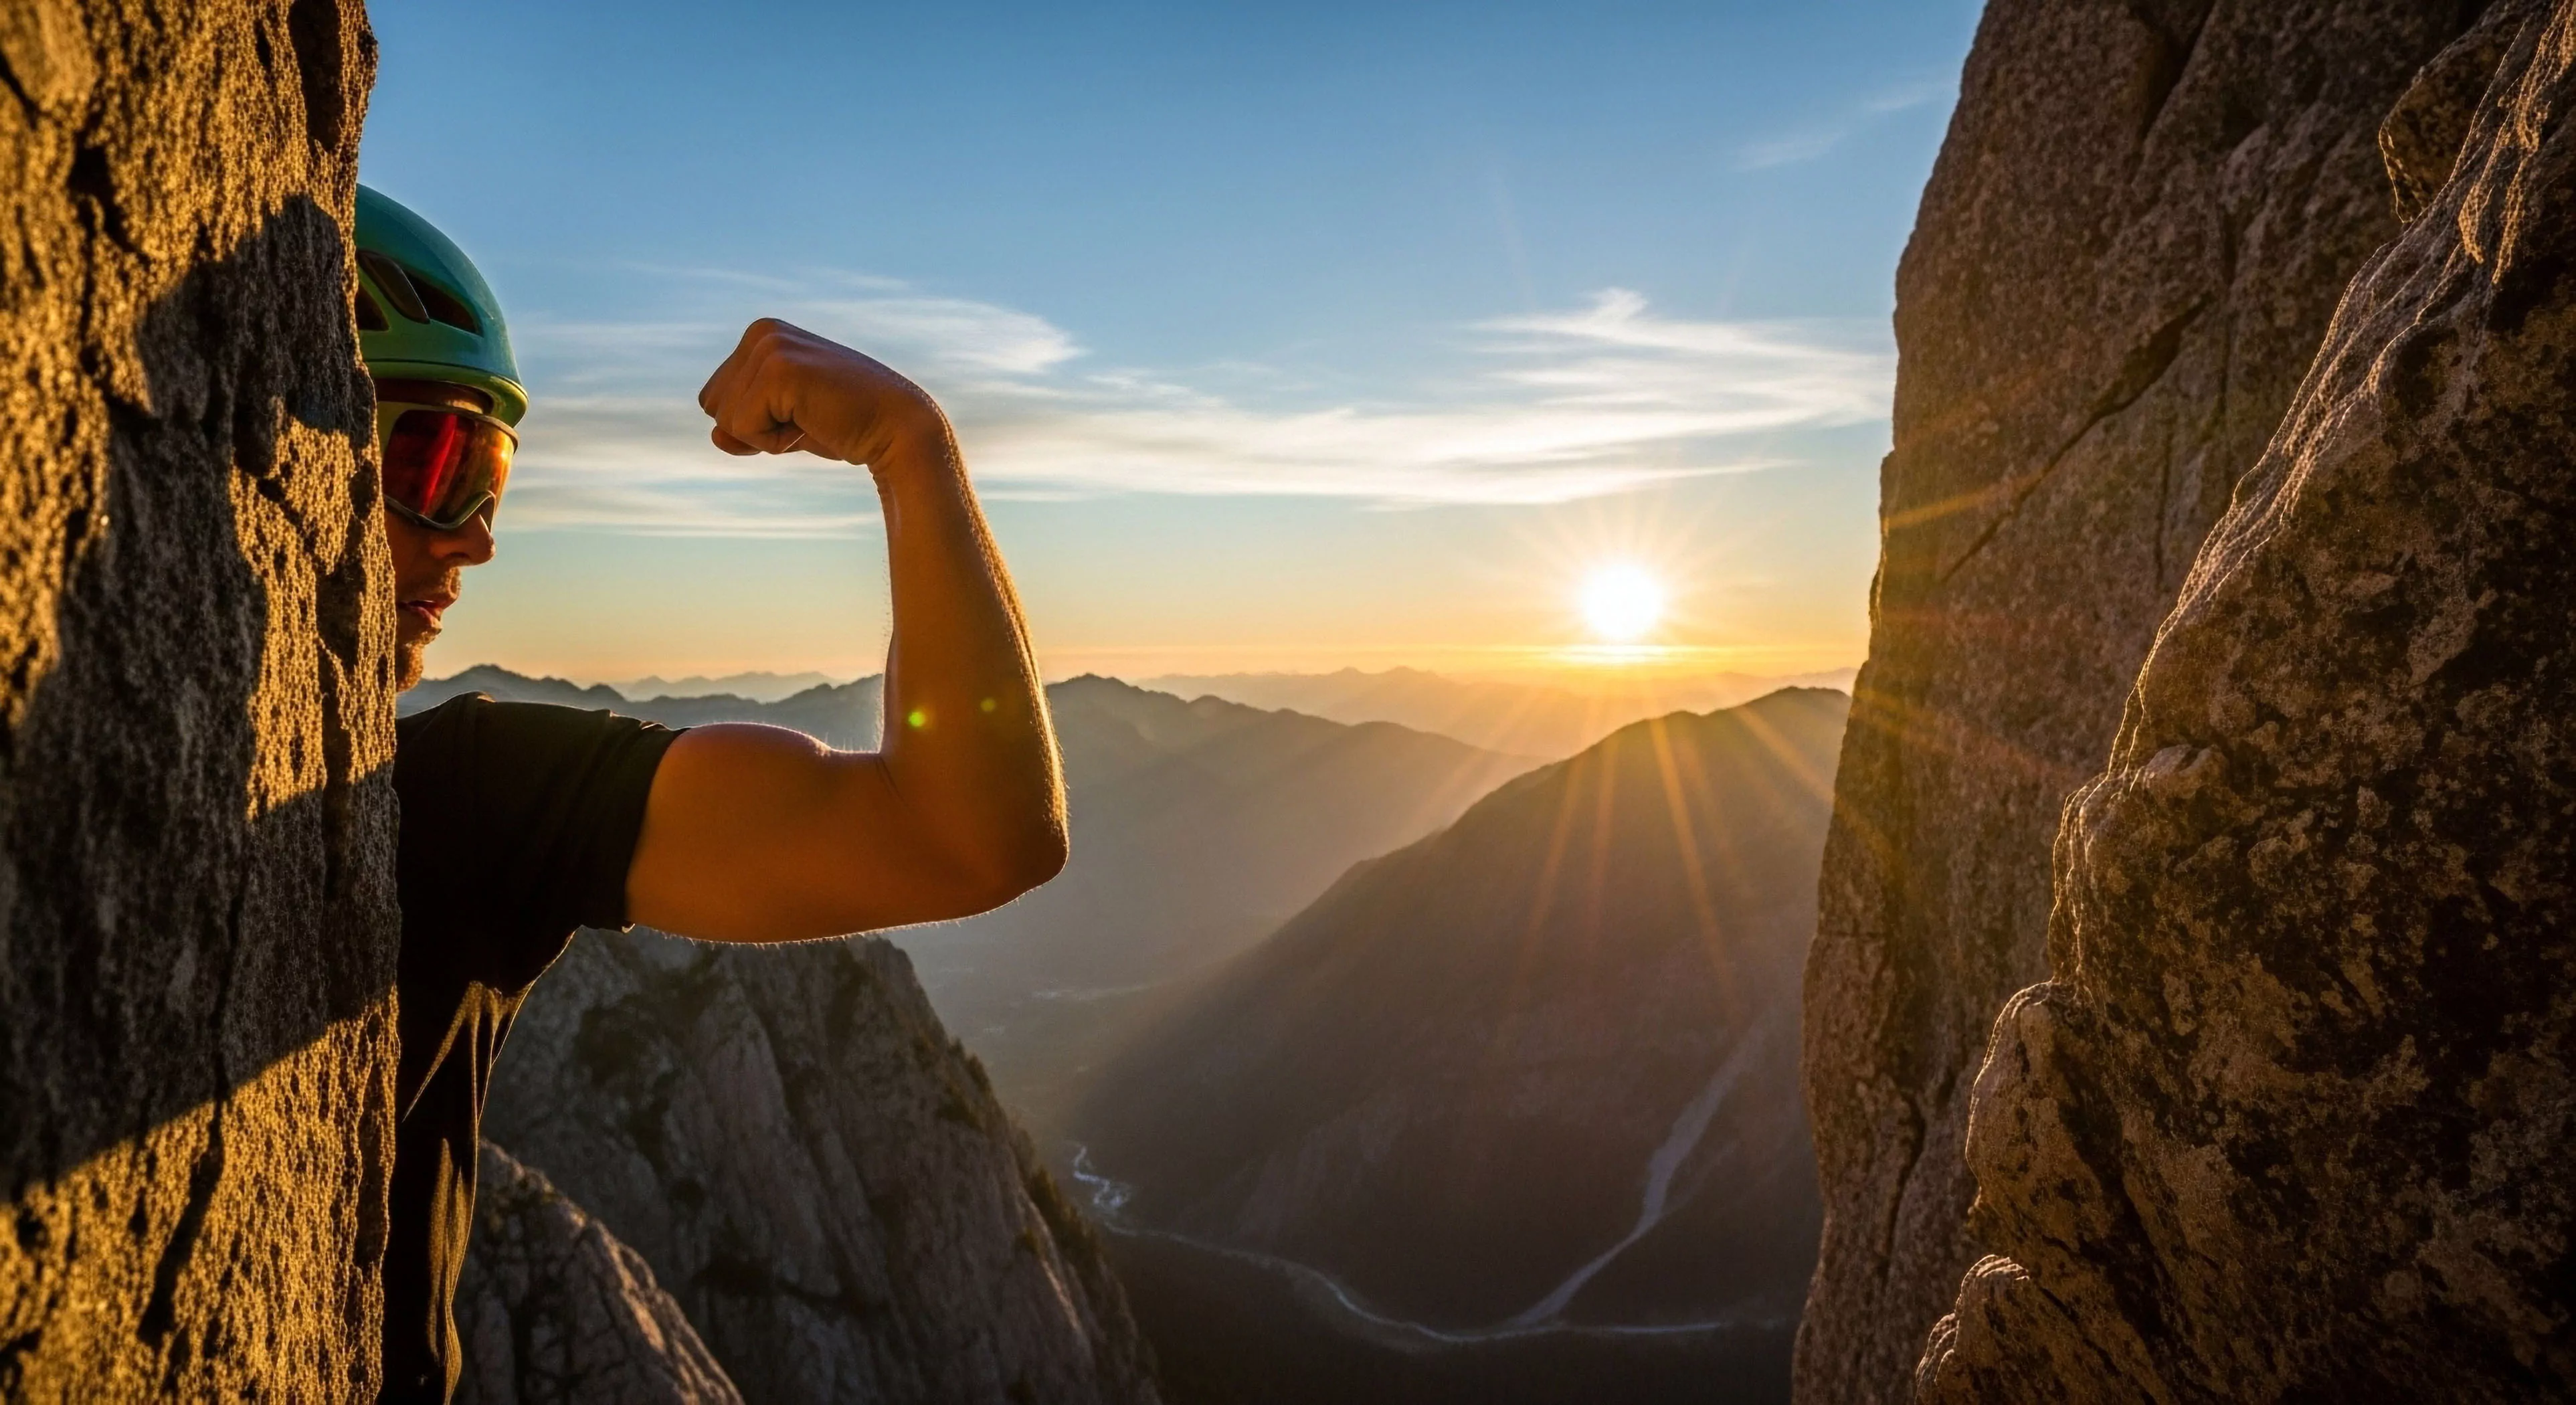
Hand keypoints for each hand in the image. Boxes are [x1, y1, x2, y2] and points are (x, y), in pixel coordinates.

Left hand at [696, 319, 948, 471]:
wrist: (898, 431)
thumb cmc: (847, 427)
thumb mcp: (784, 427)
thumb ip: (746, 426)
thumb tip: (716, 434)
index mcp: (762, 335)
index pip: (714, 397)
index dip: (752, 423)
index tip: (800, 413)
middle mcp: (762, 332)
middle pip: (712, 405)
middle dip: (755, 428)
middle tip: (809, 418)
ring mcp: (770, 346)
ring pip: (725, 418)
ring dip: (767, 435)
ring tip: (813, 418)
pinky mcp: (779, 370)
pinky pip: (742, 427)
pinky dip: (775, 442)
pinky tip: (814, 423)